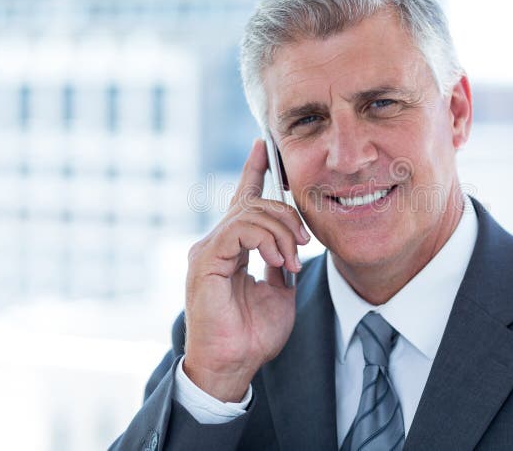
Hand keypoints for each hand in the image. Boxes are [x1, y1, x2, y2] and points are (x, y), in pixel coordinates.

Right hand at [182, 139, 308, 401]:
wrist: (234, 365)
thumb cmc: (254, 334)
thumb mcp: (280, 291)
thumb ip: (282, 261)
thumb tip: (292, 242)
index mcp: (233, 248)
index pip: (242, 200)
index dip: (254, 171)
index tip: (265, 146)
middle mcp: (216, 243)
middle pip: (254, 203)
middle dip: (288, 216)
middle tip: (307, 244)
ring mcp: (207, 249)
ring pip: (249, 212)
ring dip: (282, 232)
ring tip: (294, 259)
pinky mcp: (205, 260)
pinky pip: (239, 230)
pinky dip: (266, 239)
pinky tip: (279, 259)